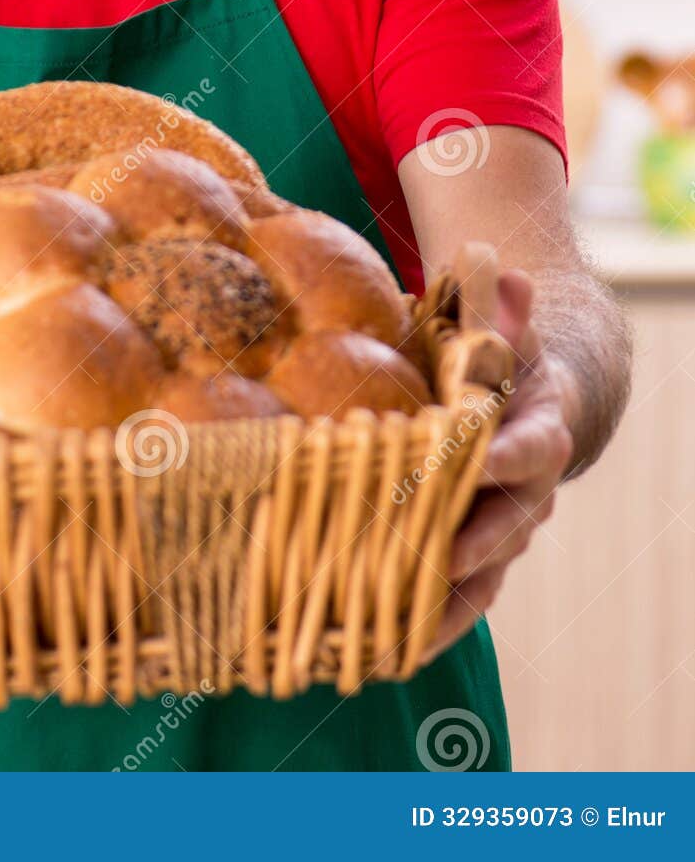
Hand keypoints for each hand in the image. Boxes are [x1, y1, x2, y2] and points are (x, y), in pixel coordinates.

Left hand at [424, 267, 574, 662]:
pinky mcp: (478, 556)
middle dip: (464, 545)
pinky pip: (458, 599)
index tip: (473, 463)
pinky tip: (383, 651)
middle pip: (501, 527)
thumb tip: (506, 270)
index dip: (501, 459)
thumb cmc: (507, 356)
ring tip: (393, 636)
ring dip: (439, 606)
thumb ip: (505, 307)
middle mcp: (528, 492)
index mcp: (537, 432)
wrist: (538, 401)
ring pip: (482, 578)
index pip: (524, 450)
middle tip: (421, 558)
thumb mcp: (508, 326)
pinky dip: (426, 624)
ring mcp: (505, 531)